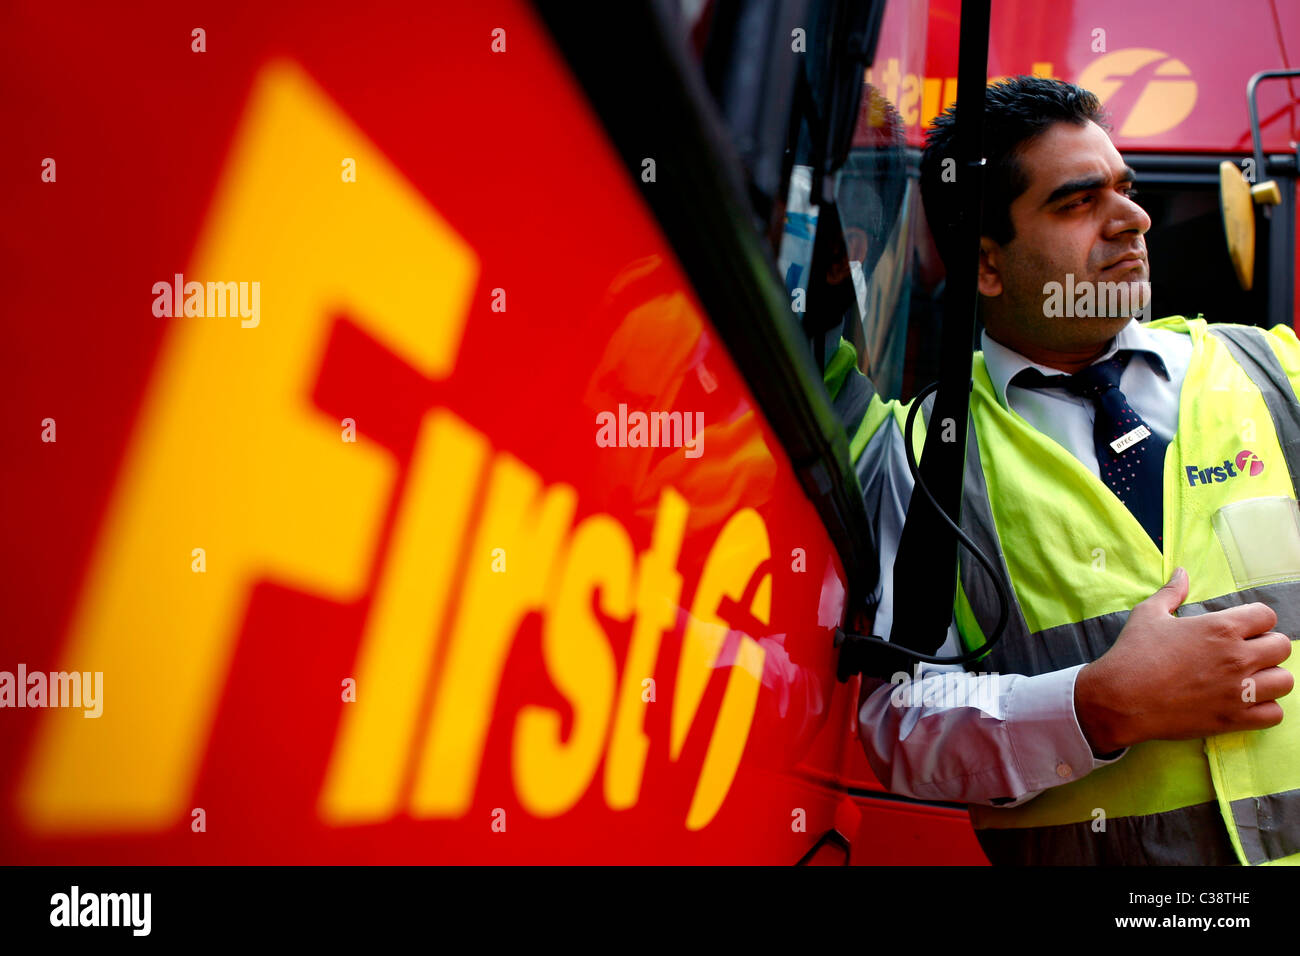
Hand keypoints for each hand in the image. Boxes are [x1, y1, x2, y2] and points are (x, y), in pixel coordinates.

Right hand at [1074, 567, 1293, 752]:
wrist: (1120, 698)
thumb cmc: (1133, 653)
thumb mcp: (1148, 614)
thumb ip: (1171, 592)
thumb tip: (1181, 572)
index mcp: (1220, 628)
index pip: (1267, 616)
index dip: (1256, 620)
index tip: (1242, 628)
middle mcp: (1237, 657)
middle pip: (1282, 647)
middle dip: (1267, 647)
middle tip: (1246, 653)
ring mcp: (1238, 690)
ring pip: (1284, 681)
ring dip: (1270, 678)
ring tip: (1250, 679)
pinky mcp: (1234, 718)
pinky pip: (1274, 714)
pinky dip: (1264, 708)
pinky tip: (1246, 703)